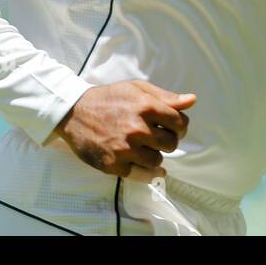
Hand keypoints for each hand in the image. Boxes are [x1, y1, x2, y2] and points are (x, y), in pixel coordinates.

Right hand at [54, 80, 194, 180]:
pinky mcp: (113, 165)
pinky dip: (147, 173)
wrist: (73, 113)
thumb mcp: (136, 89)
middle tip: (159, 138)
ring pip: (157, 161)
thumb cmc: (108, 98)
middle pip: (171, 144)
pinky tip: (150, 168)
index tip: (174, 127)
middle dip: (169, 141)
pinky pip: (141, 175)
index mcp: (145, 107)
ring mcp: (125, 149)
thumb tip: (192, 100)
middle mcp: (137, 129)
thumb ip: (165, 96)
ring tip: (145, 148)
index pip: (179, 122)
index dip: (180, 125)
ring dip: (155, 155)